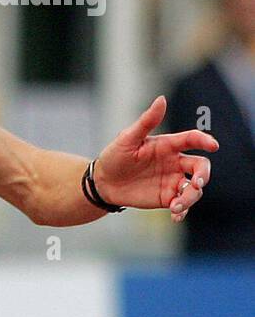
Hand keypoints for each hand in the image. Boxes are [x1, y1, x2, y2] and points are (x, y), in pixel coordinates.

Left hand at [94, 95, 217, 221]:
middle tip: (196, 183)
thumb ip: (147, 121)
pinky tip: (176, 216)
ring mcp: (173, 181)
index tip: (213, 145)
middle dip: (203, 175)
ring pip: (195, 188)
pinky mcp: (167, 197)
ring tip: (177, 206)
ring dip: (191, 197)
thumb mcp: (128, 138)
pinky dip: (184, 211)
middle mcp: (175, 162)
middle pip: (201, 167)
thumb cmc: (114, 156)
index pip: (192, 139)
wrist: (102, 182)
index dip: (204, 141)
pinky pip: (183, 205)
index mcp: (168, 145)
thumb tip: (162, 99)